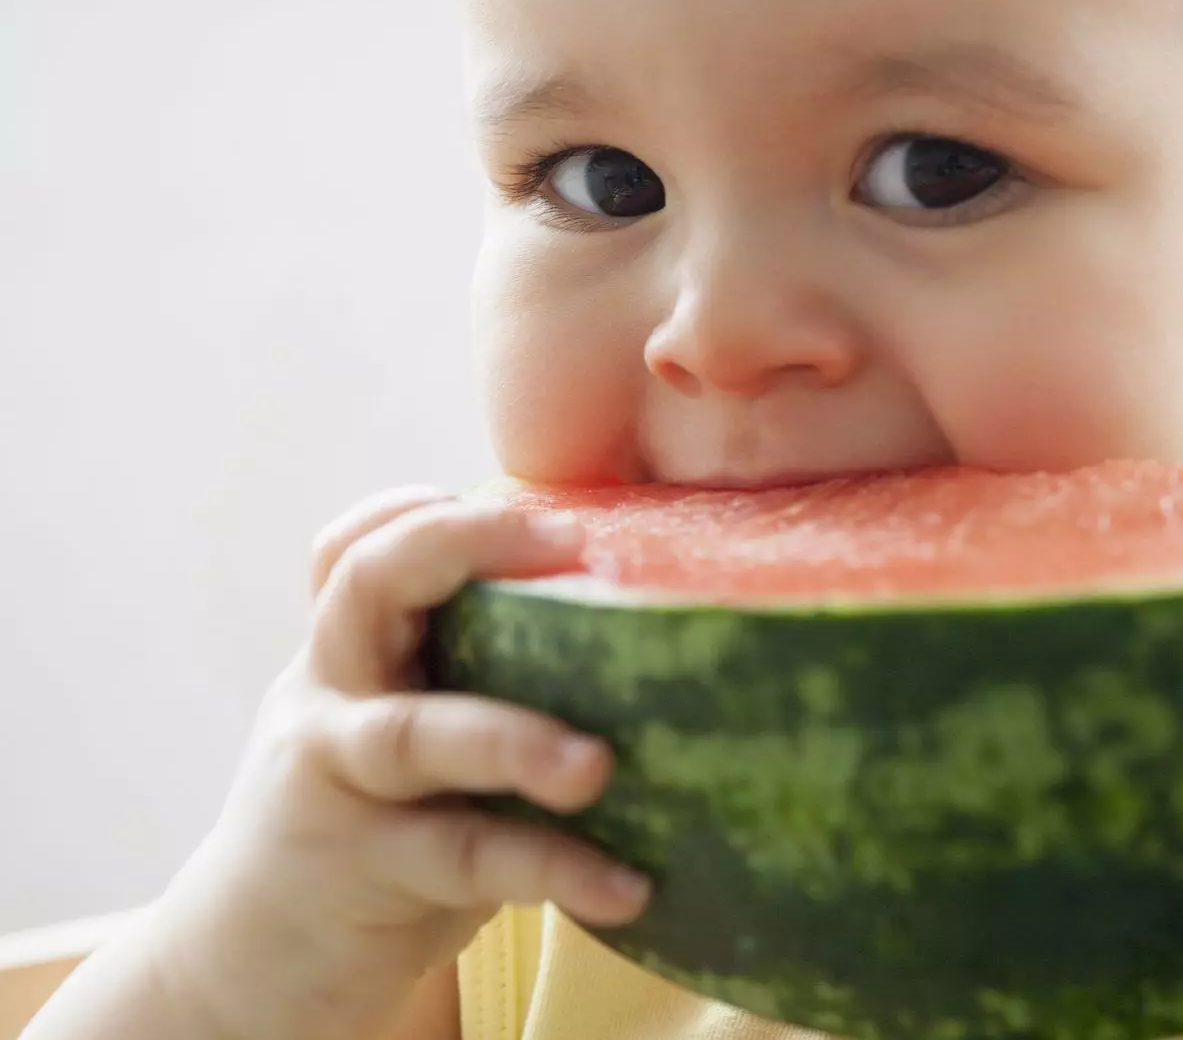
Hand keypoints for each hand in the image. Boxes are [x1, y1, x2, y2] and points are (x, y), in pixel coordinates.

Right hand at [149, 489, 652, 1039]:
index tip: (532, 500)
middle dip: (461, 546)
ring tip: (598, 766)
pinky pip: (465, 857)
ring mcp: (335, 781)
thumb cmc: (372, 831)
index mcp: (346, 657)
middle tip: (574, 546)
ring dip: (513, 741)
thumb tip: (647, 636)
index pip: (352, 551)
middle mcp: (330, 699)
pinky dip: (554, 870)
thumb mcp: (405, 742)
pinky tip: (625, 886)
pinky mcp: (361, 869)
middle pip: (364, 587)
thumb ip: (480, 682)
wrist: (249, 967)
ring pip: (415, 734)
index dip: (421, 509)